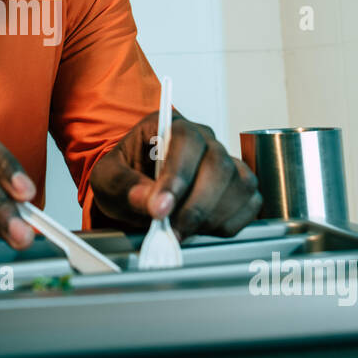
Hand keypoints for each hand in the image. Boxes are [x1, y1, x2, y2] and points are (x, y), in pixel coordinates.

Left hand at [88, 110, 261, 239]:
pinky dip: (228, 224)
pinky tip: (201, 228)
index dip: (177, 176)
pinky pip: (250, 205)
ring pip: (239, 186)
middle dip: (195, 206)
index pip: (186, 142)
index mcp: (171, 126)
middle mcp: (205, 140)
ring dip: (212, 217)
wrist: (136, 190)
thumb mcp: (108, 178)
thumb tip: (147, 200)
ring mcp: (227, 162)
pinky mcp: (240, 187)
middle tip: (172, 230)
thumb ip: (125, 186)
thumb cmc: (125, 176)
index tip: (161, 208)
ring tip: (182, 230)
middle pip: (219, 166)